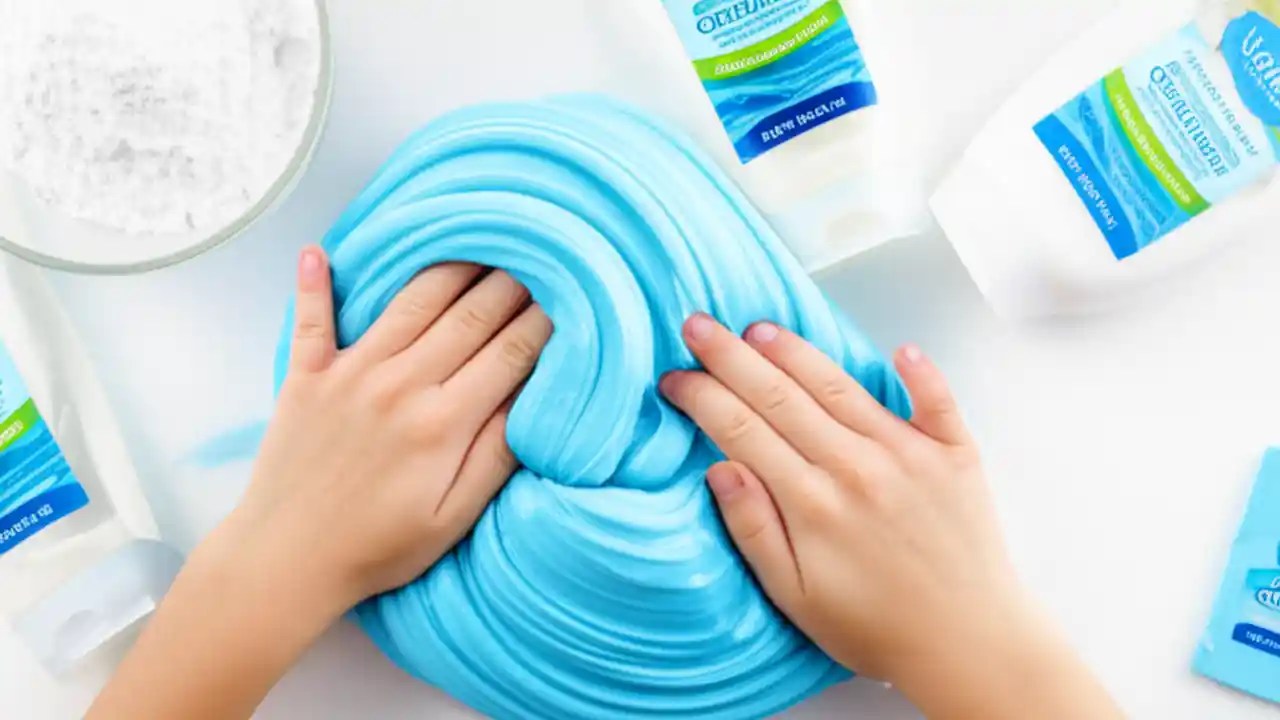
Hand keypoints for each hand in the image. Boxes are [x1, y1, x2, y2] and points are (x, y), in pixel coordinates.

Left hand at [89, 248, 550, 719]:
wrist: (286, 561)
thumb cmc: (379, 548)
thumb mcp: (453, 518)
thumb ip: (495, 457)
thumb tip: (529, 400)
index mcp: (442, 422)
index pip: (509, 353)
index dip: (543, 320)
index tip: (566, 294)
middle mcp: (400, 385)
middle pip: (469, 314)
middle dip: (510, 281)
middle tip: (535, 253)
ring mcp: (350, 374)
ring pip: (411, 302)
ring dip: (449, 267)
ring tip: (476, 240)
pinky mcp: (307, 376)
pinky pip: (313, 318)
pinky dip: (315, 284)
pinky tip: (319, 251)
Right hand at [660, 314, 1120, 719]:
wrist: (968, 645)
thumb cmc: (875, 628)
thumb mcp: (795, 596)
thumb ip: (754, 530)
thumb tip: (720, 470)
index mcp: (812, 503)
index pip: (741, 429)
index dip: (702, 396)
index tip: (674, 376)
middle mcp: (857, 467)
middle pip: (780, 395)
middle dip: (731, 356)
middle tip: (697, 325)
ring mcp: (908, 454)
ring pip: (840, 386)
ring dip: (795, 351)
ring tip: (759, 327)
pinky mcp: (954, 454)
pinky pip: (935, 399)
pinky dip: (919, 372)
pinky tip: (900, 347)